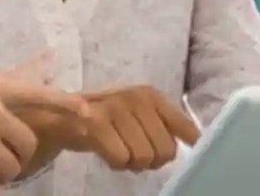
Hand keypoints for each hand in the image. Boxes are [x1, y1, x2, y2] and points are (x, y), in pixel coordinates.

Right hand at [61, 85, 201, 171]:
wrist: (61, 115)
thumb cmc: (108, 118)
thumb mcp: (140, 114)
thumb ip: (167, 125)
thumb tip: (198, 141)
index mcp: (151, 95)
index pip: (184, 127)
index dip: (186, 144)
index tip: (182, 150)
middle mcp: (135, 98)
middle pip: (165, 150)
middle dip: (152, 160)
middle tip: (135, 154)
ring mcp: (115, 110)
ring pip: (143, 157)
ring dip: (131, 163)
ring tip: (119, 150)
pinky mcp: (95, 125)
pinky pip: (120, 159)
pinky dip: (115, 163)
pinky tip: (106, 152)